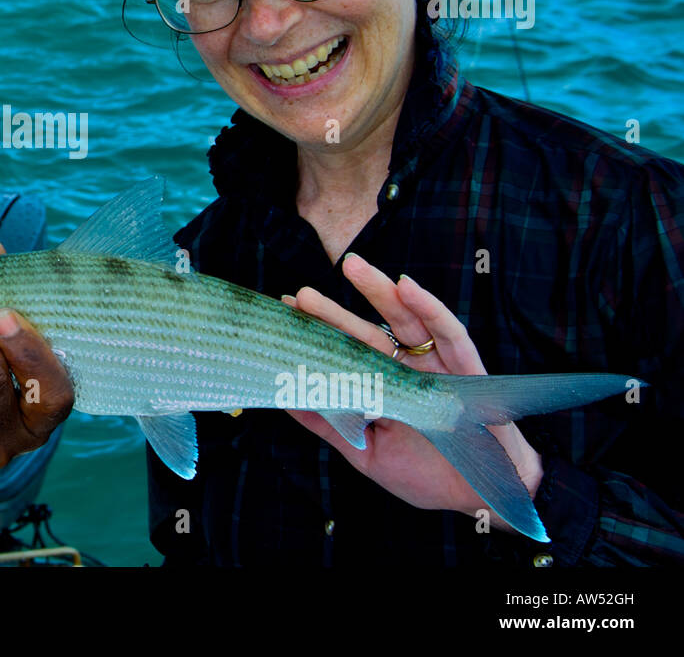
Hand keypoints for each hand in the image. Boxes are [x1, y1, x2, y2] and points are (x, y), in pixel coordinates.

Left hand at [282, 252, 542, 532]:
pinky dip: (428, 308)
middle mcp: (406, 367)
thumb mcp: (366, 452)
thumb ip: (331, 424)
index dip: (320, 331)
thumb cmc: (427, 474)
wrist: (481, 497)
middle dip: (335, 311)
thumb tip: (284, 399)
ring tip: (351, 266)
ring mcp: (435, 363)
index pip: (345, 350)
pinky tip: (406, 287)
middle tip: (302, 295)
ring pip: (404, 319)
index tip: (287, 312)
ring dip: (379, 290)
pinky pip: (448, 332)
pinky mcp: (466, 367)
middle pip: (366, 330)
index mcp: (381, 383)